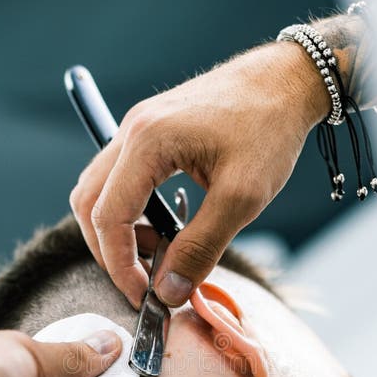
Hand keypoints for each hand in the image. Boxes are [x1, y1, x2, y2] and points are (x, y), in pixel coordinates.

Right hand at [70, 41, 329, 307]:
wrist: (287, 81)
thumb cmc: (269, 129)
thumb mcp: (242, 198)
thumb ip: (201, 248)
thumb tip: (169, 291)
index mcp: (147, 142)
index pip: (107, 217)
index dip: (119, 265)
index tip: (142, 296)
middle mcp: (131, 131)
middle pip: (89, 204)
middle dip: (109, 251)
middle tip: (143, 282)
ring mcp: (136, 128)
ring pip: (99, 191)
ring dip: (118, 230)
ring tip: (160, 254)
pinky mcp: (148, 131)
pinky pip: (119, 178)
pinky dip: (131, 210)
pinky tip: (164, 227)